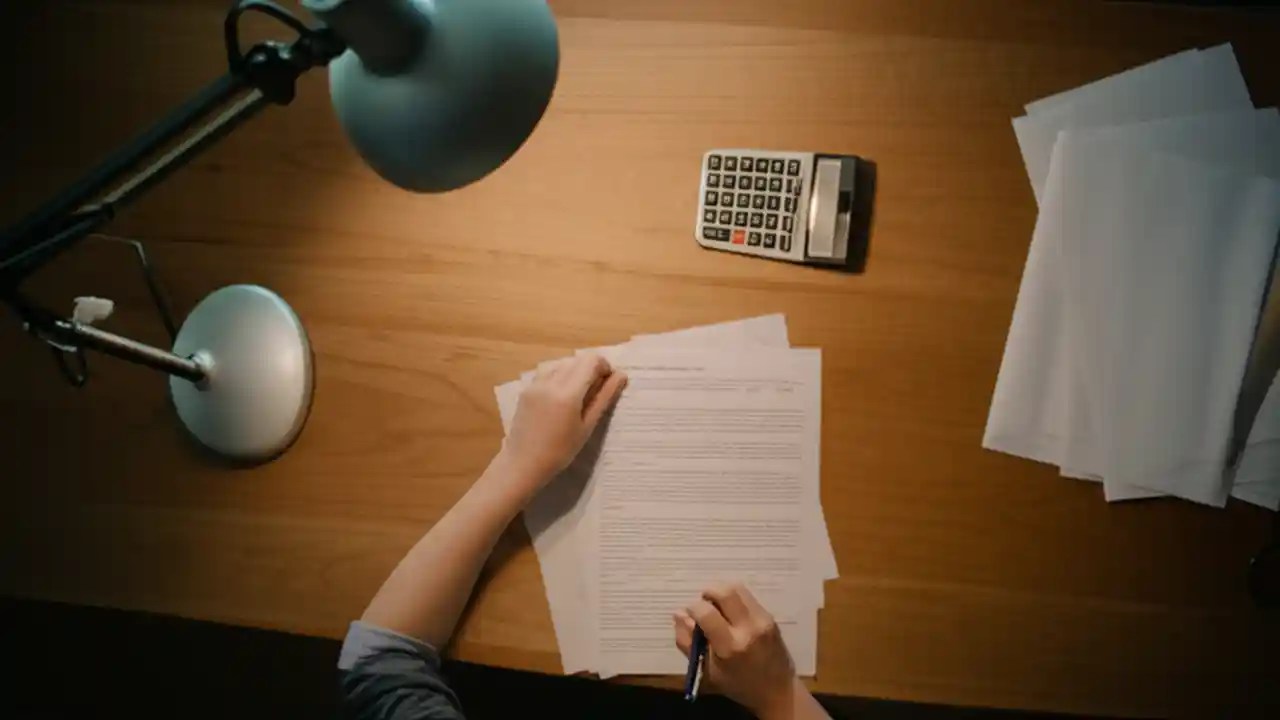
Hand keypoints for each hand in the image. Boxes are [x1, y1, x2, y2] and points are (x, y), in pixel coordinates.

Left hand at [501, 353, 626, 490]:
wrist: (523, 462)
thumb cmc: (560, 451)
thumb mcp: (587, 426)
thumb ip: (604, 397)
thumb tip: (621, 376)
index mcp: (568, 392)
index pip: (591, 361)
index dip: (605, 367)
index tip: (608, 383)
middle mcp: (550, 381)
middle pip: (578, 359)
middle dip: (591, 368)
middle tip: (595, 391)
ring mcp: (536, 383)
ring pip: (562, 363)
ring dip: (575, 371)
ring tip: (577, 394)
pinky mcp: (527, 388)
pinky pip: (548, 371)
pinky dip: (560, 375)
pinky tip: (560, 396)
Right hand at [675, 583, 797, 718]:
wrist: (778, 690)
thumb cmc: (738, 685)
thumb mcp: (707, 671)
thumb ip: (687, 642)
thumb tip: (679, 614)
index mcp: (729, 646)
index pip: (706, 612)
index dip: (693, 608)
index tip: (690, 615)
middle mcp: (748, 628)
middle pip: (725, 591)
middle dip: (708, 593)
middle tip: (704, 606)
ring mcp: (762, 620)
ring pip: (737, 588)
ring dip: (722, 593)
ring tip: (717, 609)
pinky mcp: (770, 617)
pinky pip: (748, 597)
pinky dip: (734, 600)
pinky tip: (732, 615)